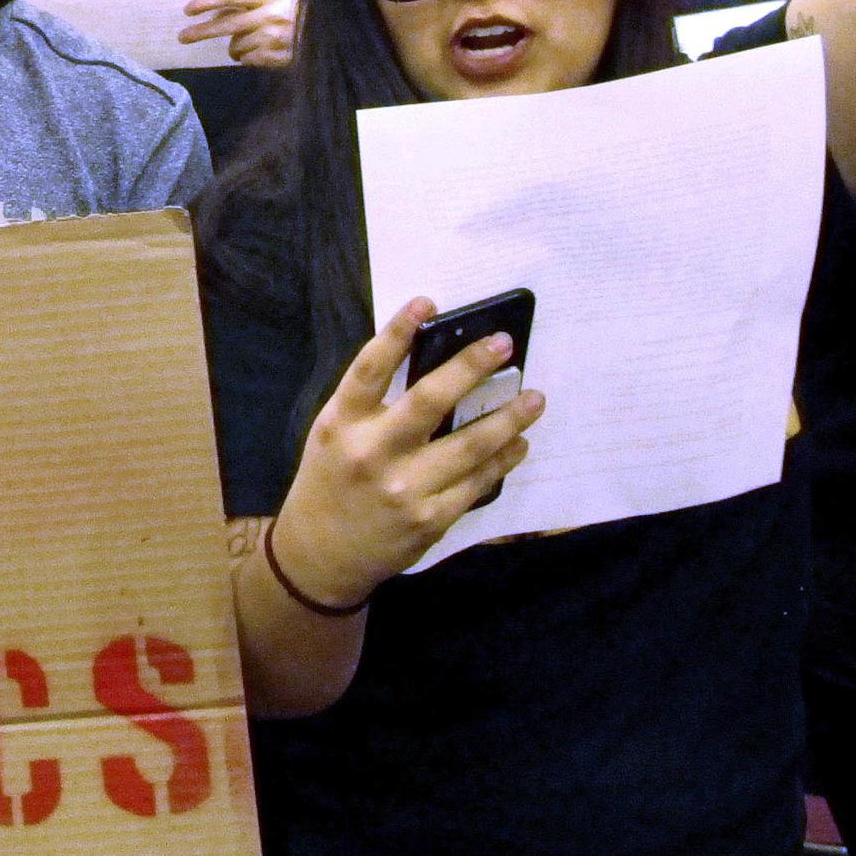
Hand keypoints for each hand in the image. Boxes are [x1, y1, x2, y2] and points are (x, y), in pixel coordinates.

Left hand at [183, 0, 297, 69]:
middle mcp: (271, 14)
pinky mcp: (275, 56)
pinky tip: (262, 52)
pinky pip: (246, 60)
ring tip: (251, 43)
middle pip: (226, 24)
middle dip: (201, 32)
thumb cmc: (294, 15)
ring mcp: (274, 37)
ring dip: (235, 48)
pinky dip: (248, 58)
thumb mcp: (275, 0)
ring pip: (235, 46)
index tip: (188, 10)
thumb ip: (249, 3)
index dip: (207, 2)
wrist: (325, 35)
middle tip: (182, 37)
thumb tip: (213, 12)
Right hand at [268, 299, 543, 606]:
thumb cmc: (331, 482)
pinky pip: (478, 482)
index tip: (427, 301)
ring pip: (470, 445)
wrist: (321, 554)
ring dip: (509, 418)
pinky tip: (518, 443)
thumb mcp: (334, 435)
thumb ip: (371, 404)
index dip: (397, 332)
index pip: (369, 369)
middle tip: (504, 344)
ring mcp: (404, 488)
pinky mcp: (430, 518)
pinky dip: (503, 458)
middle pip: (429, 400)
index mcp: (341, 423)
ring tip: (534, 398)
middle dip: (471, 367)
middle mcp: (372, 452)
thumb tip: (433, 363)